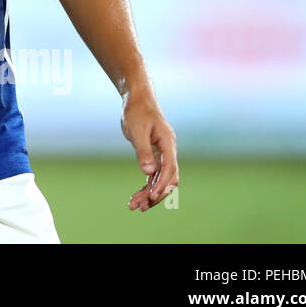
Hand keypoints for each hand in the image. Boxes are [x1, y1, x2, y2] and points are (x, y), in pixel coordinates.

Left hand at [120, 91, 177, 211]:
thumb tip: (148, 172)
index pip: (169, 169)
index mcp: (168, 144)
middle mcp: (168, 151)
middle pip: (168, 178)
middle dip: (156, 194)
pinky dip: (146, 186)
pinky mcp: (153, 155)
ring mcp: (162, 154)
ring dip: (150, 193)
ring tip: (135, 206)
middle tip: (141, 207)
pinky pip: (153, 175)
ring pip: (160, 179)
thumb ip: (143, 151)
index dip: (161, 184)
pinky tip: (137, 196)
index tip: (152, 196)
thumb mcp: (137, 130)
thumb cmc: (137, 111)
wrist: (137, 99)